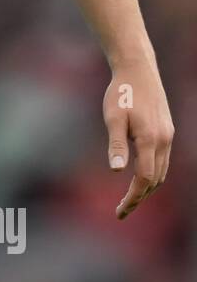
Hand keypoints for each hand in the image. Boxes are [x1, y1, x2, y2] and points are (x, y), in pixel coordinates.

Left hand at [103, 57, 173, 219]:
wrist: (138, 69)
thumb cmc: (120, 92)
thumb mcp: (113, 118)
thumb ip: (115, 145)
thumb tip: (117, 171)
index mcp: (150, 139)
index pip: (145, 178)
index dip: (133, 197)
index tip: (120, 211)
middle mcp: (164, 140)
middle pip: (155, 180)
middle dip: (139, 197)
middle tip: (121, 211)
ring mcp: (167, 135)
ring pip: (162, 171)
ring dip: (147, 187)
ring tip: (129, 198)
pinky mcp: (167, 130)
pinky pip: (163, 160)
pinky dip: (153, 173)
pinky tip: (139, 176)